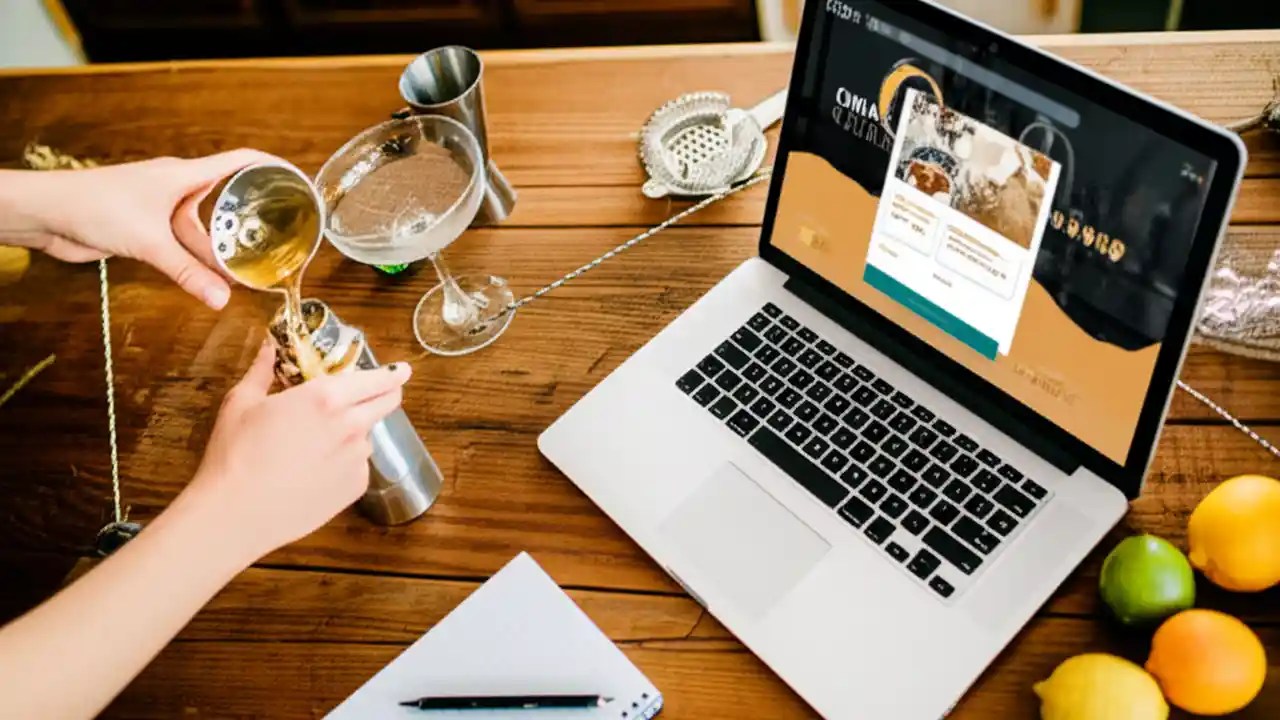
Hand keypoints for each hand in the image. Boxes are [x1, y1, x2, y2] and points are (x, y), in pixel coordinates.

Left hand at [16, 149, 279, 308]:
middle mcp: (176, 187)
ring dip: (215, 253)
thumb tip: (222, 300)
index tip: (296, 180)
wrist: (46, 213)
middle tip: (272, 243)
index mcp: (184, 174)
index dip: (271, 166)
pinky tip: (205, 280)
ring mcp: (159, 207)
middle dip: (246, 223)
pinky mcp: (144, 226)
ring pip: (200, 230)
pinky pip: (179, 243)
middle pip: (224, 202)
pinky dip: (193, 260)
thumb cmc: (93, 207)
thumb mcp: (150, 243)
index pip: (240, 161)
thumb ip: (188, 273)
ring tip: (240, 277)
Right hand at [178, 343, 411, 560]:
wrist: (236, 514)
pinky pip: (358, 466)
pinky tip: (314, 470)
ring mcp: (357, 460)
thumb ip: (262, 371)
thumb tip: (268, 348)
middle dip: (386, 394)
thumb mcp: (242, 403)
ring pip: (368, 437)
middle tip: (373, 393)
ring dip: (355, 432)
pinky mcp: (355, 488)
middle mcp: (351, 426)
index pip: (378, 379)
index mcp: (327, 397)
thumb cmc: (234, 454)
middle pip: (388, 403)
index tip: (401, 369)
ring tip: (318, 442)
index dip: (393, 373)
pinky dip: (344, 462)